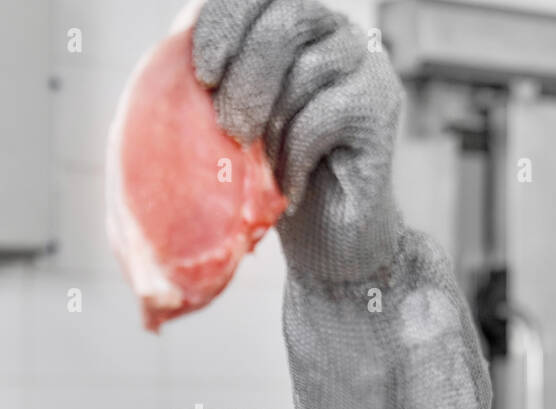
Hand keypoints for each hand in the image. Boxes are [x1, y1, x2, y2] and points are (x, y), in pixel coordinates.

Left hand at [193, 0, 405, 282]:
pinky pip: (326, 113)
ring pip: (308, 70)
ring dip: (273, 125)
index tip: (204, 73)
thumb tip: (175, 43)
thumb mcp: (232, 123)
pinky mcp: (380, 105)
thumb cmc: (271, 180)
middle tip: (231, 130)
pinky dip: (296, 154)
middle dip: (247, 77)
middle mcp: (335, 34)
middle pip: (287, 20)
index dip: (227, 22)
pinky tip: (290, 186)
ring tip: (264, 168)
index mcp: (294, 26)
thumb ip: (215, 80)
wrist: (327, 241)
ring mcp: (366, 65)